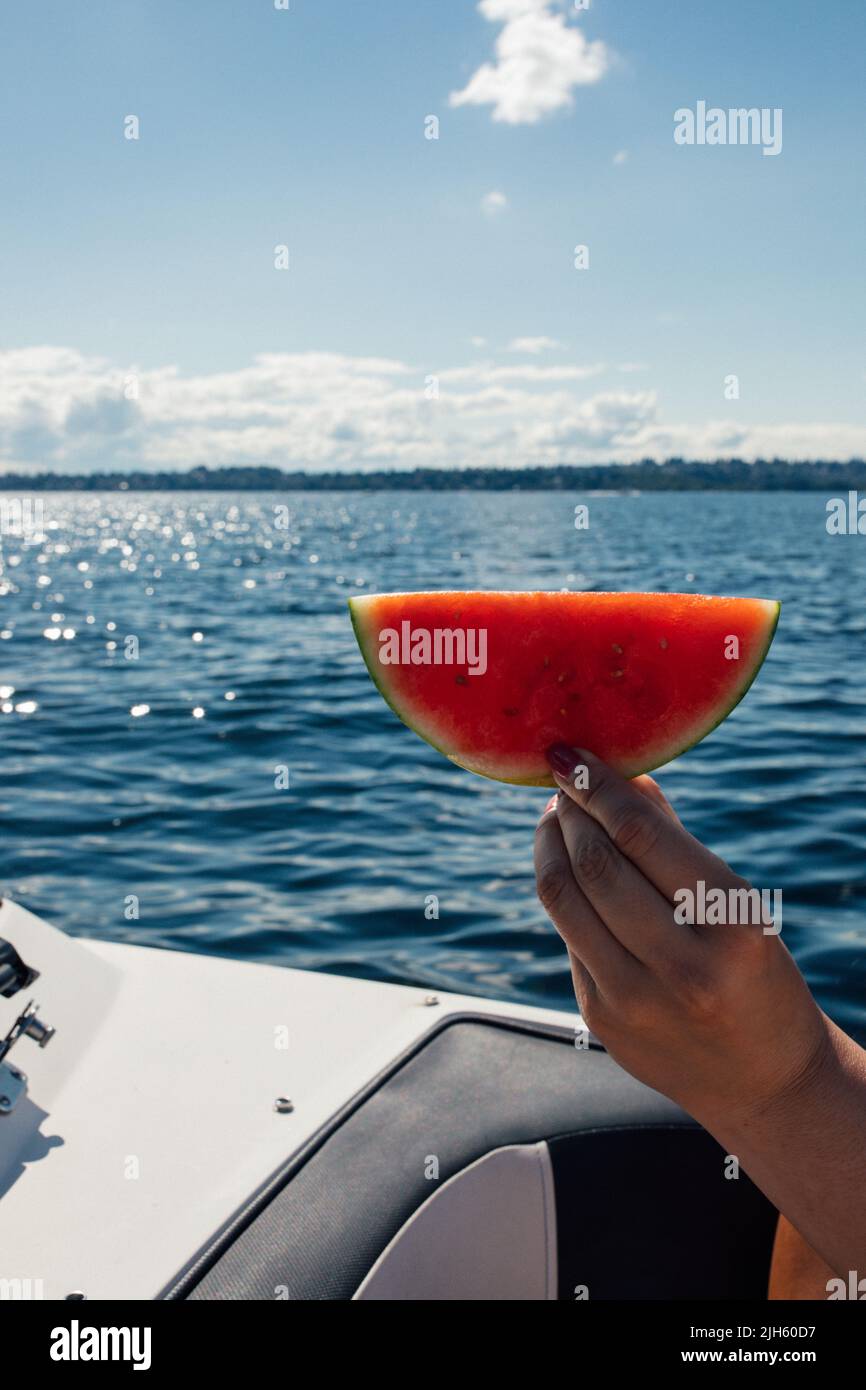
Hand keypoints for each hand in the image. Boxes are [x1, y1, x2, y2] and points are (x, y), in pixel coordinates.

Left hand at [534, 744, 831, 1131]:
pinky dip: (564, 892)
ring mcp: (633, 998)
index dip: (599, 788)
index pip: (643, 837)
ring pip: (563, 899)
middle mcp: (681, 965)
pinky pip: (568, 935)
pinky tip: (569, 869)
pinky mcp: (600, 1017)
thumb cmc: (754, 975)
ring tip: (556, 818)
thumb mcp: (737, 905)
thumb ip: (675, 843)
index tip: (573, 756)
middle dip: (568, 812)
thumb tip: (623, 779)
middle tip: (562, 782)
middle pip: (594, 865)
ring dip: (550, 845)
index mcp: (731, 925)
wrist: (764, 1083)